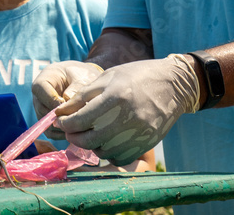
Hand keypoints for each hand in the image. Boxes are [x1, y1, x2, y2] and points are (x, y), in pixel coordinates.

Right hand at [31, 60, 103, 137]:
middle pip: (42, 110)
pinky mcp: (47, 123)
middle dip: (60, 116)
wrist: (83, 82)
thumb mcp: (81, 77)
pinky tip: (77, 130)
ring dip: (62, 126)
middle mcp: (38, 97)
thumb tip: (67, 99)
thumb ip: (76, 87)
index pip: (40, 90)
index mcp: (44, 80)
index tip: (70, 106)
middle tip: (78, 118)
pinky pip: (51, 133)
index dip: (54, 100)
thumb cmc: (82, 76)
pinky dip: (63, 134)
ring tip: (80, 124)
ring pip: (46, 123)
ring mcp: (42, 110)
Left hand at [54, 54, 199, 165]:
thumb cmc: (136, 76)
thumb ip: (82, 96)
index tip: (60, 121)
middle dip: (74, 137)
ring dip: (90, 145)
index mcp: (114, 98)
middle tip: (71, 130)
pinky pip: (119, 157)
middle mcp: (126, 119)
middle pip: (88, 140)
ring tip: (90, 132)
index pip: (80, 120)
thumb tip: (60, 112)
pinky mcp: (146, 144)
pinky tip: (107, 139)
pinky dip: (108, 152)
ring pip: (103, 151)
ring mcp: (138, 134)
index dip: (65, 123)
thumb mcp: (107, 78)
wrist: (173, 85)